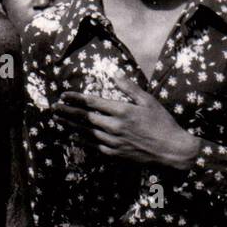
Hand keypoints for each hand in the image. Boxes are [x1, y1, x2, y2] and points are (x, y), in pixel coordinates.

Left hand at [55, 72, 200, 168]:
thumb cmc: (162, 122)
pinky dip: (81, 141)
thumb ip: (129, 87)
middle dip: (68, 111)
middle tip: (55, 108)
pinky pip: (93, 146)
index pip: (92, 102)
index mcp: (122, 111)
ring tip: (58, 120)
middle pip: (85, 118)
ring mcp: (113, 141)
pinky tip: (72, 137)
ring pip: (86, 132)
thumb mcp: (148, 100)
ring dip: (70, 125)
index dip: (76, 98)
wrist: (171, 149)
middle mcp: (114, 126)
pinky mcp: (115, 153)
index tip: (64, 94)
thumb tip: (114, 73)